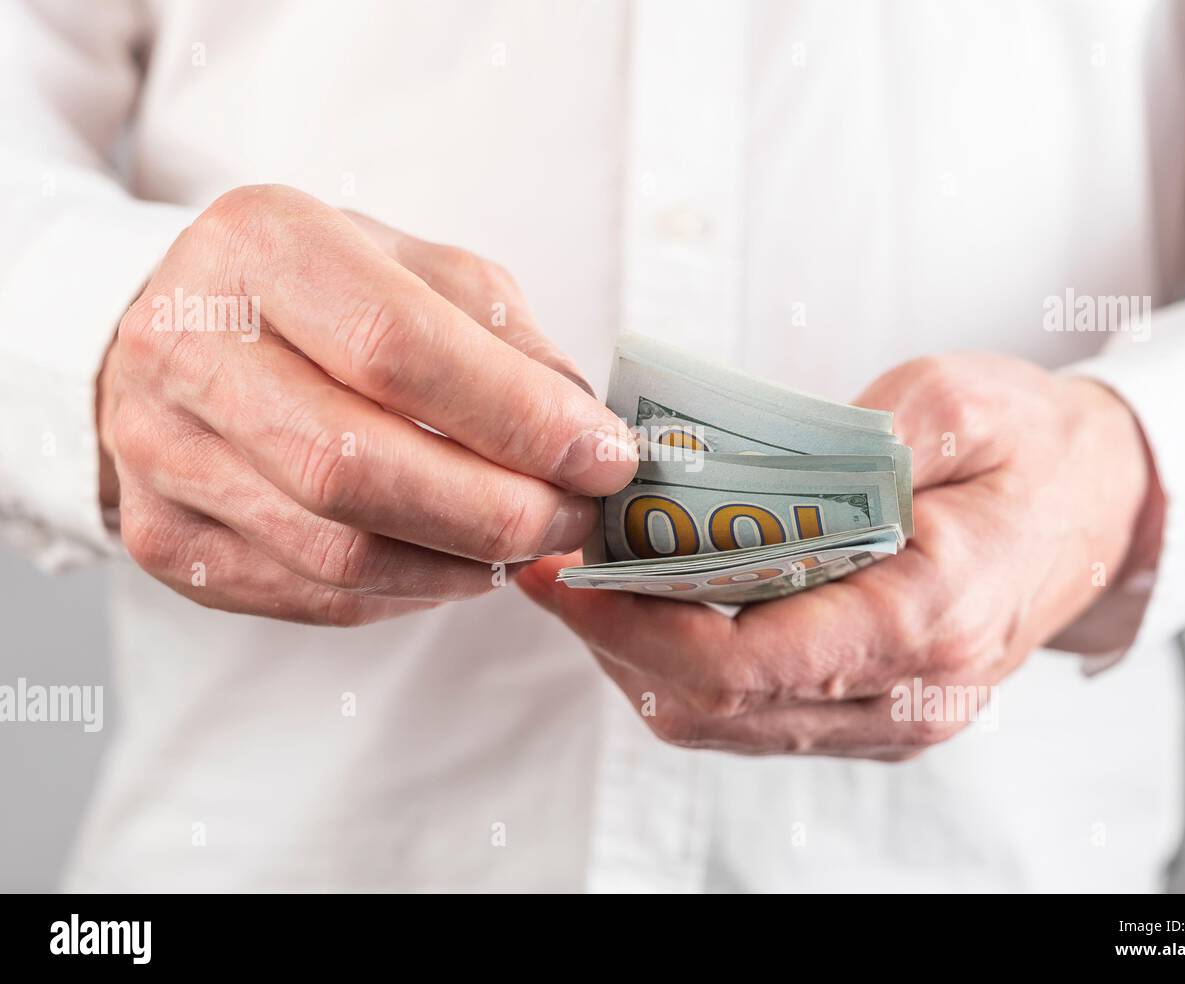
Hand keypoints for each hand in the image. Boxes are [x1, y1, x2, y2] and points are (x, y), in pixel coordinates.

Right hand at [98, 184, 636, 624]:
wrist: (190, 329)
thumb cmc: (328, 294)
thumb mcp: (422, 272)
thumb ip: (508, 343)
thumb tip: (588, 441)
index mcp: (261, 243)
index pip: (397, 348)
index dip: (518, 419)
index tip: (606, 457)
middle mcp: (185, 345)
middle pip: (355, 468)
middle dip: (497, 510)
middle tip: (576, 518)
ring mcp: (158, 451)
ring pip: (337, 552)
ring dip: (464, 563)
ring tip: (530, 540)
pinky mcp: (163, 536)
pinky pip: (314, 595)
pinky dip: (411, 590)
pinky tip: (458, 563)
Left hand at [519, 353, 1159, 758]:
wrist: (1105, 509)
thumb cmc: (1035, 451)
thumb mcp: (959, 402)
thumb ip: (860, 437)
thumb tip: (747, 467)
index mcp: (929, 620)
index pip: (748, 661)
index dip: (637, 625)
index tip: (565, 572)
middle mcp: (906, 695)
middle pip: (715, 705)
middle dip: (614, 640)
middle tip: (547, 567)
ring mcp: (891, 718)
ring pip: (724, 722)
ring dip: (639, 659)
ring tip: (585, 583)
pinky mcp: (875, 713)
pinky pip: (754, 714)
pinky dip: (685, 669)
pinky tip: (653, 607)